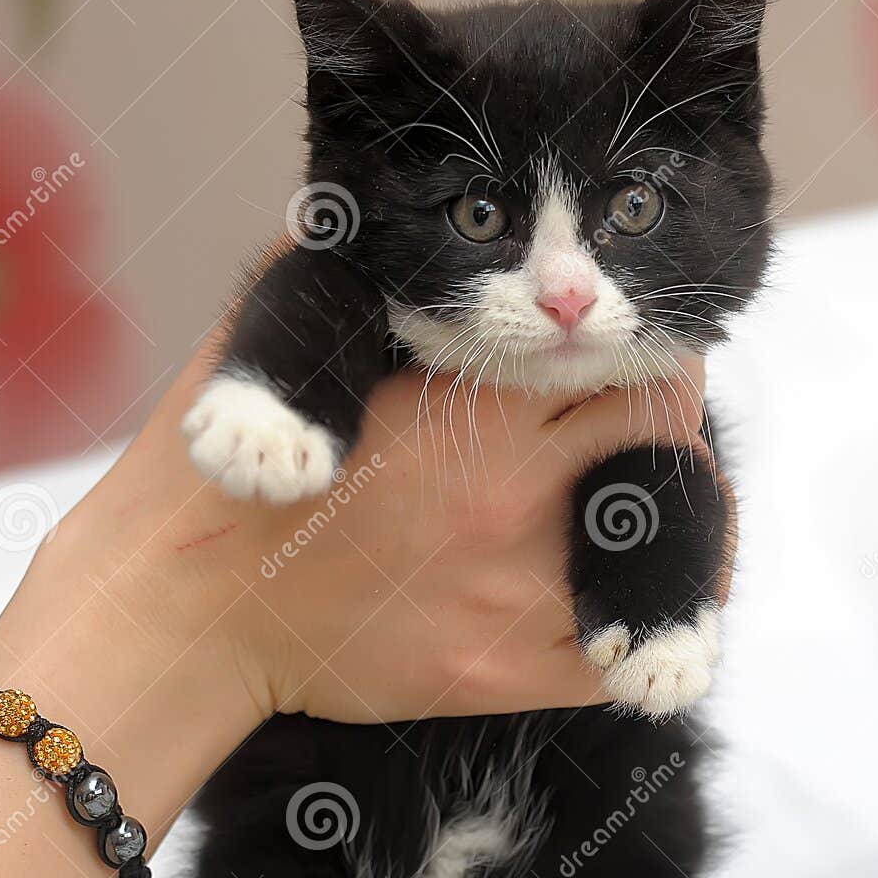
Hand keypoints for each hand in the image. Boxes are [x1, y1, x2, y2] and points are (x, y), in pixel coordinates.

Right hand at [53, 325, 714, 726]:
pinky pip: (632, 652)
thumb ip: (350, 268)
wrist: (189, 615)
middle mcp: (507, 501)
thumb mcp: (279, 341)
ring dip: (687, 509)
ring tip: (676, 492)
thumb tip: (384, 202)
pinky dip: (666, 619)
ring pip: (670, 545)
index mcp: (464, 415)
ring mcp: (513, 598)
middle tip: (657, 406)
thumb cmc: (225, 477)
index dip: (646, 343)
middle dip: (671, 410)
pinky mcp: (505, 676)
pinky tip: (664, 594)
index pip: (616, 359)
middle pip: (660, 436)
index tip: (638, 341)